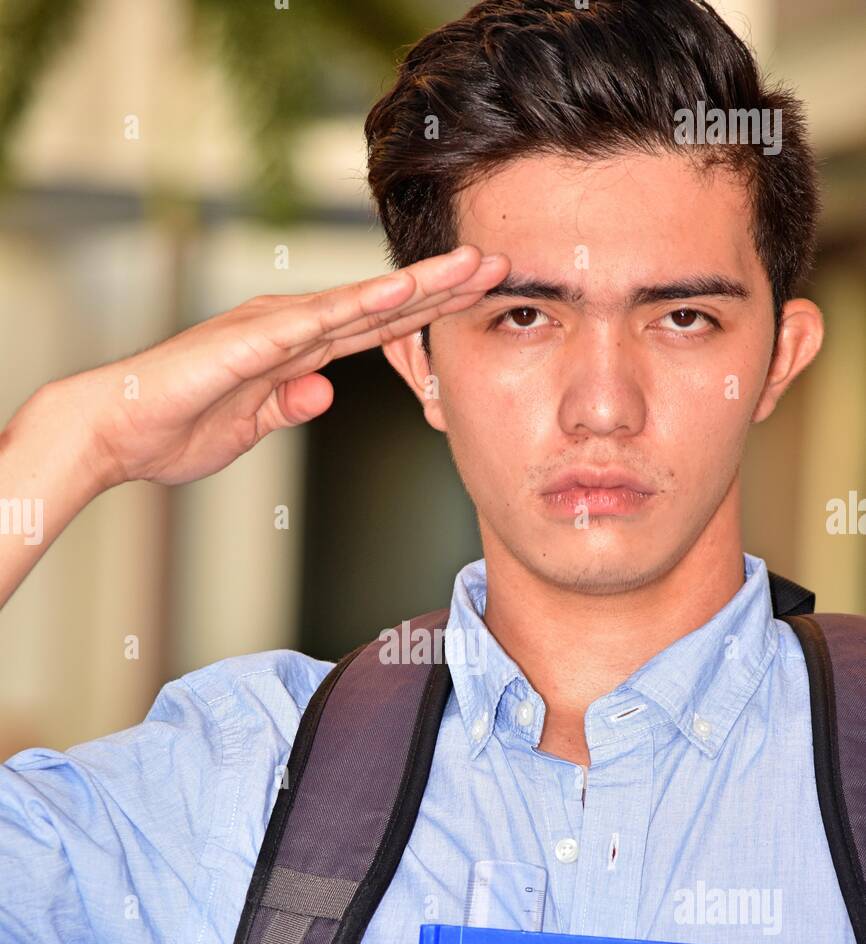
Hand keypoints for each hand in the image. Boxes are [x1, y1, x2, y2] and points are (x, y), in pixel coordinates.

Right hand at [56, 244, 508, 490]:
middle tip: (503, 263)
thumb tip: (324, 392)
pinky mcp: (249, 343)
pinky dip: (358, 308)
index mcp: (296, 348)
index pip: (378, 328)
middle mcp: (291, 326)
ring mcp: (271, 329)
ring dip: (418, 285)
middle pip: (383, 305)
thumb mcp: (252, 425)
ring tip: (473, 266)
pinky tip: (400, 294)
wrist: (116, 430)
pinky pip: (315, 324)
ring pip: (359, 303)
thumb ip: (289, 403)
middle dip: (444, 286)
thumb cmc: (175, 428)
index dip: (433, 311)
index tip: (482, 299)